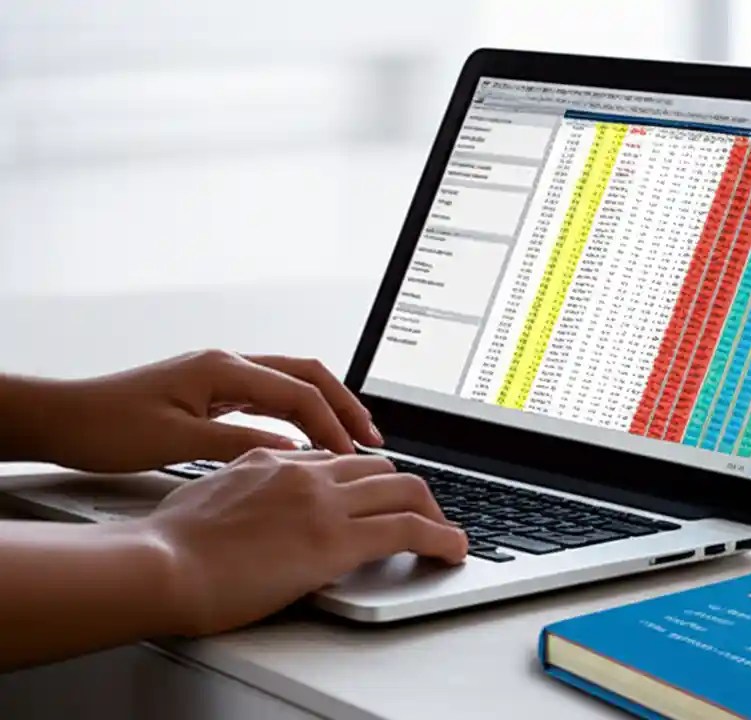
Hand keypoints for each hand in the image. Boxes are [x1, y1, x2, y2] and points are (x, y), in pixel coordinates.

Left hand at [41, 349, 381, 471]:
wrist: (61, 418)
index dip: (332, 425)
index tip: (352, 457)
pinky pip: (269, 398)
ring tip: (350, 441)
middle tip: (371, 440)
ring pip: (291, 384)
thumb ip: (238, 444)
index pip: (298, 392)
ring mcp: (220, 375)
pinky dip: (297, 416)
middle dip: (345, 405)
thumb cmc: (106, 427)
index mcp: (222, 369)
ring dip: (324, 409)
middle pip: (307, 375)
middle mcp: (227, 364)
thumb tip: (291, 454)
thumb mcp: (176, 442)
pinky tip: (305, 441)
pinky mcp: (211, 392)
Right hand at [147, 449, 466, 635]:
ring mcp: (324, 503)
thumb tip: (255, 506)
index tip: (376, 498)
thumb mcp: (207, 497)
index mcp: (272, 462)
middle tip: (422, 515)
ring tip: (446, 534)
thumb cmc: (166, 545)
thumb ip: (242, 490)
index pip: (337, 461)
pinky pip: (408, 529)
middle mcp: (305, 472)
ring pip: (405, 489)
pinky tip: (451, 549)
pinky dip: (440, 537)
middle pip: (380, 468)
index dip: (364, 480)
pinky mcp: (337, 540)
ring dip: (434, 512)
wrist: (157, 565)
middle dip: (408, 491)